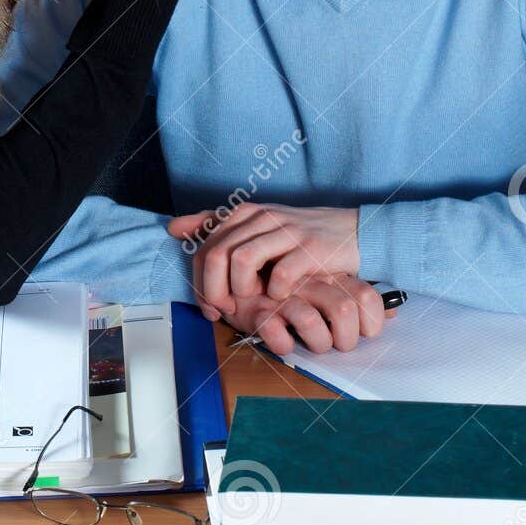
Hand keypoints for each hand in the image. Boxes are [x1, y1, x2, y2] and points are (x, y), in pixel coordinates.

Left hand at [169, 202, 359, 319]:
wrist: (352, 232)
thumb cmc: (297, 237)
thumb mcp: (255, 227)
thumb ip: (214, 226)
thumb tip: (173, 227)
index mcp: (245, 214)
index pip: (205, 246)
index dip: (199, 281)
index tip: (209, 306)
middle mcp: (262, 218)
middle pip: (217, 255)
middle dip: (214, 290)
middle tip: (224, 310)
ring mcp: (286, 231)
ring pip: (242, 260)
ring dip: (239, 289)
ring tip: (249, 302)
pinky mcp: (311, 248)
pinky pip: (280, 274)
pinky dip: (274, 292)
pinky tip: (279, 297)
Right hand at [220, 275, 395, 356]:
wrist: (236, 269)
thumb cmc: (288, 285)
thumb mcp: (324, 285)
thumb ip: (356, 296)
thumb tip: (394, 312)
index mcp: (328, 275)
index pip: (366, 296)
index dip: (373, 321)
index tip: (366, 333)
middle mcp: (309, 284)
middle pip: (344, 310)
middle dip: (347, 339)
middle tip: (339, 345)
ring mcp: (283, 297)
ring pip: (312, 324)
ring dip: (318, 344)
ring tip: (313, 345)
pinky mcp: (259, 311)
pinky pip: (277, 335)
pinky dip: (284, 346)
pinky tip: (284, 342)